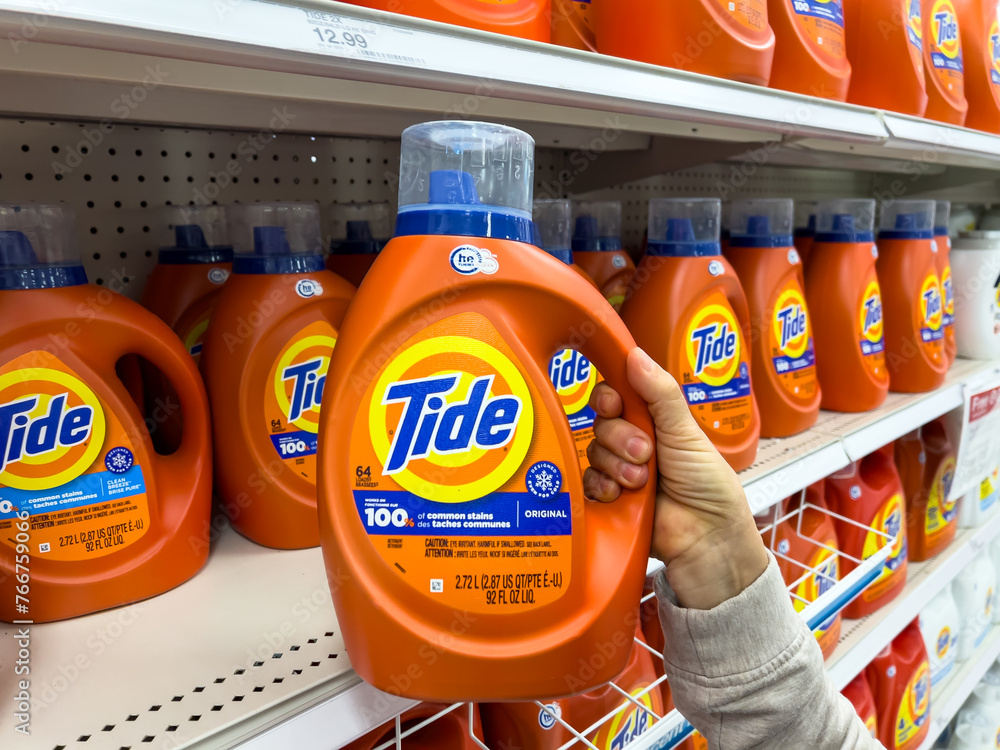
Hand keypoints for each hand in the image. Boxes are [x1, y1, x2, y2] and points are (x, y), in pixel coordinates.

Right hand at [584, 347, 768, 609]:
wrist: (707, 539)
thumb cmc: (708, 484)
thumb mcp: (686, 431)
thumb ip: (660, 393)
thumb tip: (634, 353)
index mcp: (653, 420)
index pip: (616, 395)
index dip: (610, 397)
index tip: (614, 404)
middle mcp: (632, 441)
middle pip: (602, 422)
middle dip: (621, 437)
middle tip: (645, 454)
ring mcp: (618, 470)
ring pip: (593, 452)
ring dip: (616, 465)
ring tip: (641, 481)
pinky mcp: (607, 499)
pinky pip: (586, 482)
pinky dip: (602, 486)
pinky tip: (619, 495)